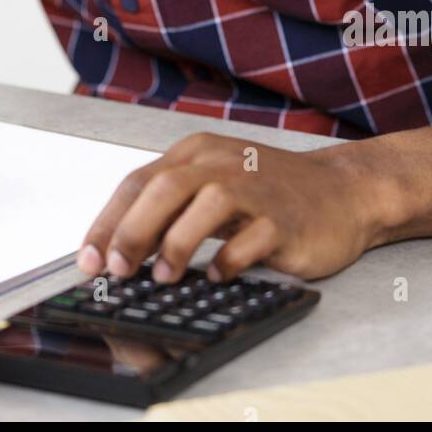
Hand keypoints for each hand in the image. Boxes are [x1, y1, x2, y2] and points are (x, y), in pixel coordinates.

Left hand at [77, 132, 383, 282]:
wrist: (341, 192)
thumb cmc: (269, 193)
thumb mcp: (213, 187)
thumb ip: (171, 208)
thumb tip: (121, 250)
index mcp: (197, 153)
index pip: (138, 181)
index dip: (108, 221)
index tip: (90, 259)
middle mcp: (222, 163)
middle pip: (165, 187)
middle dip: (133, 231)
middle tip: (118, 270)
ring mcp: (256, 188)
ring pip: (206, 204)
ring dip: (177, 243)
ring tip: (164, 277)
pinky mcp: (285, 218)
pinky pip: (252, 238)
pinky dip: (229, 260)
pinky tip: (218, 276)